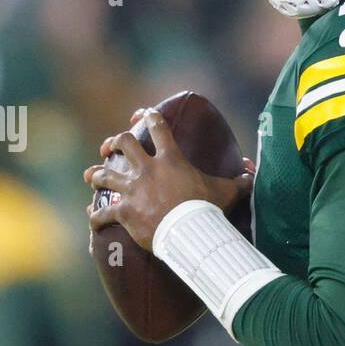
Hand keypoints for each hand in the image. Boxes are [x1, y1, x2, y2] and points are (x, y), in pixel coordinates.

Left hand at [84, 108, 254, 252]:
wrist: (190, 231)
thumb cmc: (208, 209)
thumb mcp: (227, 192)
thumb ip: (238, 182)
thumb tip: (252, 177)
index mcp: (170, 160)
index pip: (158, 127)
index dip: (149, 117)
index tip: (142, 114)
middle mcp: (147, 170)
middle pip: (122, 143)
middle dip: (113, 143)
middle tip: (110, 148)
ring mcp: (133, 190)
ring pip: (105, 175)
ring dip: (97, 175)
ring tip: (91, 176)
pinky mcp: (124, 212)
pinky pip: (103, 212)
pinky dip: (97, 216)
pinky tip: (93, 218)